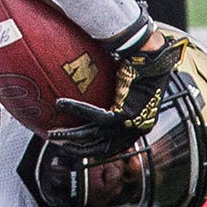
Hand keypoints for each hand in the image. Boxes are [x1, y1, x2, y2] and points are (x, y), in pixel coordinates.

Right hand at [51, 23, 186, 154]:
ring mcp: (131, 124)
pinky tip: (62, 104)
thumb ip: (112, 101)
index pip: (112, 148)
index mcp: (137, 127)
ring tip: (54, 131)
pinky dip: (77, 110)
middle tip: (58, 142)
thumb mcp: (126, 90)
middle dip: (77, 148)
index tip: (75, 147)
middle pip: (101, 149)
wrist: (152, 56)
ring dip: (71, 135)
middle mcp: (135, 131)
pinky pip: (96, 117)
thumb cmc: (139, 67)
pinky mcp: (124, 114)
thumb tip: (93, 98)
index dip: (93, 150)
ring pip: (95, 135)